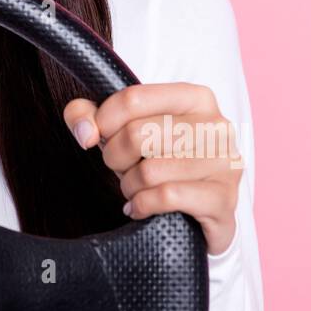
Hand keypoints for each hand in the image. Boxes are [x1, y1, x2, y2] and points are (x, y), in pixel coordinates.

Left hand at [63, 82, 241, 254]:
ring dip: (129, 185)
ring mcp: (224, 162)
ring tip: (134, 188)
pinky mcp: (223, 199)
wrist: (203, 212)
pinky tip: (140, 208)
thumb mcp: (124, 130)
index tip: (101, 138)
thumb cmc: (162, 162)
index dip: (104, 122)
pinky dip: (142, 205)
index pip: (132, 99)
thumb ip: (89, 115)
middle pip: (137, 135)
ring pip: (149, 171)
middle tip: (120, 168)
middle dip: (114, 157)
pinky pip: (166, 197)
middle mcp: (216, 125)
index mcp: (195, 97)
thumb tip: (86, 133)